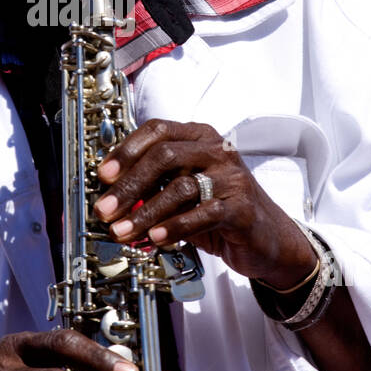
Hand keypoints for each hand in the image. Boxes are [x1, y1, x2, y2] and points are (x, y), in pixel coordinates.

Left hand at [92, 118, 317, 291]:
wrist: (267, 240)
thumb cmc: (220, 212)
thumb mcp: (183, 196)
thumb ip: (154, 190)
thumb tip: (112, 199)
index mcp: (199, 137)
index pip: (157, 130)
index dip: (126, 151)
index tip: (103, 176)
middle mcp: (217, 150)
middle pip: (164, 156)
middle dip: (128, 185)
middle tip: (105, 210)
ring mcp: (232, 177)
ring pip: (180, 187)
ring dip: (145, 213)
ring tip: (123, 232)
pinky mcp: (242, 207)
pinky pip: (202, 214)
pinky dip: (174, 227)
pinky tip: (155, 238)